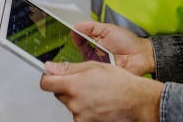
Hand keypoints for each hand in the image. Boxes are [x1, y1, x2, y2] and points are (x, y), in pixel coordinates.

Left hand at [40, 61, 162, 121]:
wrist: (136, 101)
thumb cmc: (120, 82)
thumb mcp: (94, 66)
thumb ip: (69, 68)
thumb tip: (50, 67)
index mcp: (74, 85)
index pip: (46, 83)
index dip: (48, 77)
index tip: (51, 75)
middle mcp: (74, 102)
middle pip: (59, 93)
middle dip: (67, 87)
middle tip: (84, 82)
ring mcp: (79, 115)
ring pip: (70, 104)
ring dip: (77, 98)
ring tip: (95, 93)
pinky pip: (79, 114)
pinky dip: (85, 109)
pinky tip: (97, 102)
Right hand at [73, 21, 154, 75]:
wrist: (141, 55)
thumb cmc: (128, 42)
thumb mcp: (109, 29)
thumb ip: (93, 27)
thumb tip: (78, 25)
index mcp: (96, 42)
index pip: (81, 38)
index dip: (76, 35)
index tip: (72, 30)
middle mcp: (94, 54)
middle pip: (80, 50)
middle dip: (76, 45)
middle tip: (75, 38)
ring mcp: (97, 64)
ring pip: (83, 62)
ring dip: (82, 55)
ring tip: (78, 48)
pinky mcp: (101, 73)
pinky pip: (92, 71)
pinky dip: (89, 67)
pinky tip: (89, 61)